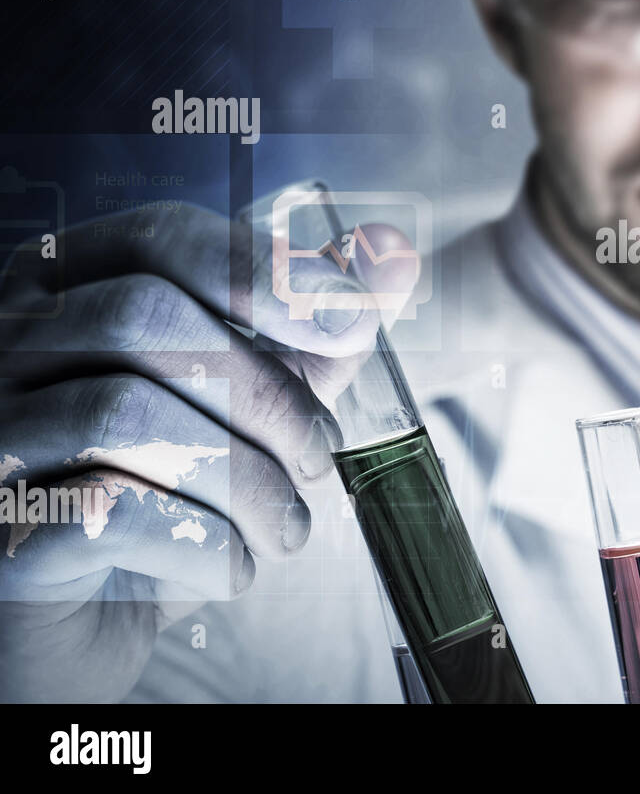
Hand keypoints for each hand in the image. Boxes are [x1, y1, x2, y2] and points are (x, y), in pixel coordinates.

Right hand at [0, 201, 412, 700]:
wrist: (91, 617)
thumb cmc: (174, 490)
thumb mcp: (253, 403)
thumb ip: (311, 332)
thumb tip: (386, 252)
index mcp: (71, 292)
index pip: (161, 238)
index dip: (267, 272)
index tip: (351, 323)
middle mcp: (7, 346)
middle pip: (144, 316)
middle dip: (266, 391)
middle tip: (319, 455)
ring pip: (126, 412)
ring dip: (248, 479)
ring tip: (288, 525)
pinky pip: (109, 513)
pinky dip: (205, 545)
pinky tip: (231, 568)